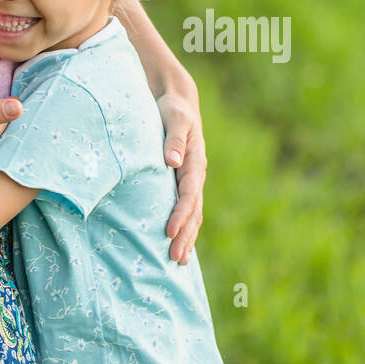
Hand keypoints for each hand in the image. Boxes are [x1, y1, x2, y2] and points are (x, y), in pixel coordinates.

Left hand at [156, 86, 205, 263]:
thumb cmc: (173, 109)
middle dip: (185, 235)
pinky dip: (184, 227)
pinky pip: (186, 208)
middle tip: (174, 258)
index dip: (179, 214)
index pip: (188, 194)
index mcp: (194, 162)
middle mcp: (195, 175)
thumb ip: (173, 138)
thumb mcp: (174, 118)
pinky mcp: (182, 181)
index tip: (169, 233)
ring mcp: (190, 180)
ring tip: (179, 261)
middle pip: (193, 211)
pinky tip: (178, 243)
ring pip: (192, 214)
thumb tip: (172, 161)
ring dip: (187, 237)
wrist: (178, 102)